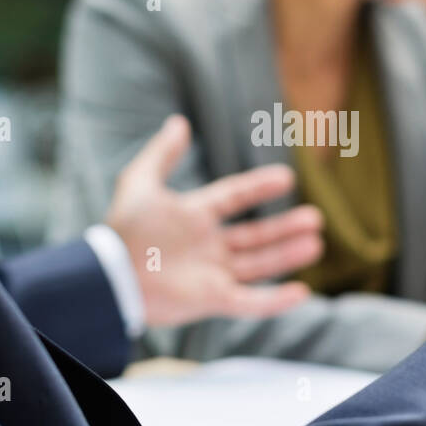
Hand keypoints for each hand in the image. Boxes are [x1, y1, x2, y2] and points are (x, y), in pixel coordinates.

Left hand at [106, 115, 323, 327]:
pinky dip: (276, 300)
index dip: (258, 187)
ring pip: (259, 265)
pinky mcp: (211, 300)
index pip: (234, 198)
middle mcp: (206, 247)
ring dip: (287, 254)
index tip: (286, 177)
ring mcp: (211, 275)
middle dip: (284, 228)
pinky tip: (302, 292)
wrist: (110, 275)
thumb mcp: (140, 182)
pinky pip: (251, 302)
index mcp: (193, 218)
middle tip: (315, 218)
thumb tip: (179, 122)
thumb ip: (161, 154)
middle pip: (254, 236)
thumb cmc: (124, 230)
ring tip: (315, 242)